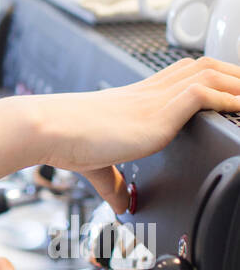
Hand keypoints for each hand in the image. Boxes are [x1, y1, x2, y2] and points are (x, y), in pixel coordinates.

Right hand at [37, 56, 239, 208]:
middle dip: (233, 74)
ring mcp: (155, 98)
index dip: (211, 77)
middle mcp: (149, 92)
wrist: (48, 129)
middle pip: (203, 65)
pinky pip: (203, 93)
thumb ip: (114, 183)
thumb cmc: (64, 140)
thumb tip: (121, 204)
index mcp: (138, 98)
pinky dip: (227, 98)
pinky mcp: (157, 110)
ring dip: (237, 82)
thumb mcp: (97, 165)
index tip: (230, 88)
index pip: (183, 75)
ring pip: (209, 73)